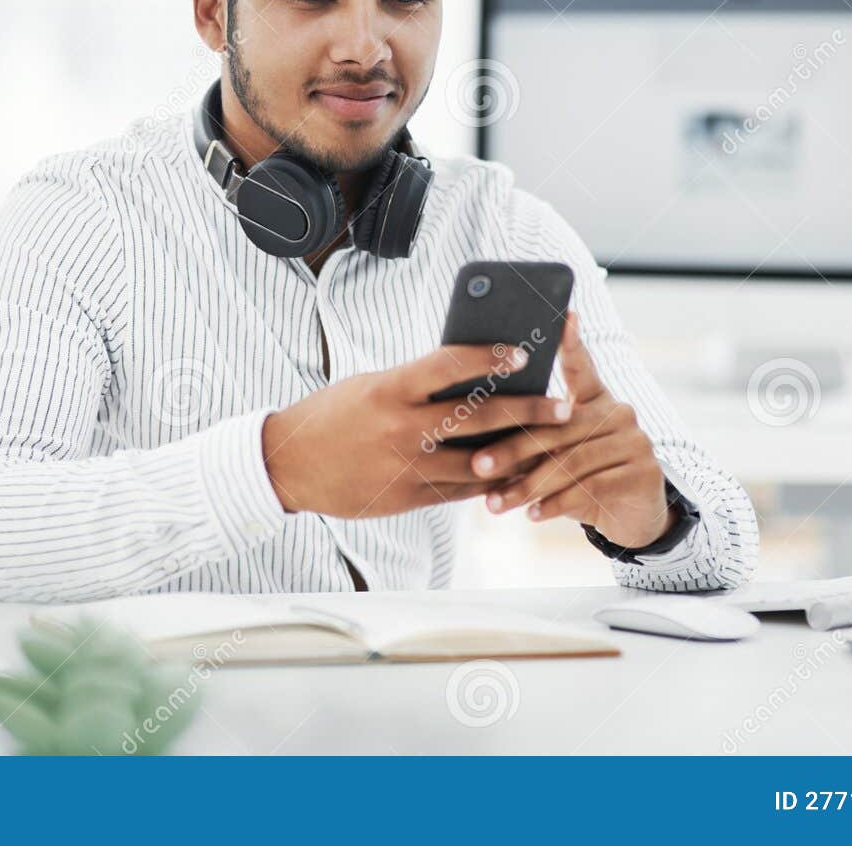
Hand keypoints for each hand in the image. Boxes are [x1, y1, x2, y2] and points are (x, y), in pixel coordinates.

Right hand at [262, 343, 575, 518]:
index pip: (449, 364)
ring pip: (478, 463)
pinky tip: (515, 475)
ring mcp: (406, 467)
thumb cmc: (332, 414)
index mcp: (390, 389)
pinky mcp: (406, 498)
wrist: (287, 465)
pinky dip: (489, 482)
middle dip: (527, 412)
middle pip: (478, 417)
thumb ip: (417, 385)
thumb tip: (472, 376)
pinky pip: (459, 491)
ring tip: (552, 446)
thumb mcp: (370, 385)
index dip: (489, 356)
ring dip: (519, 455)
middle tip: (564, 407)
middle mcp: (401, 428)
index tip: (523, 353)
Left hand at [474, 312, 675, 548]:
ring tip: (494, 503)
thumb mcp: (560, 452)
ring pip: (569, 462)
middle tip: (477, 464)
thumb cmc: (584, 476)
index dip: (570, 340)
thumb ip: (535, 436)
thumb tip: (478, 435)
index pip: (580, 364)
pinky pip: (589, 488)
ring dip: (526, 486)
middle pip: (557, 426)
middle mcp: (619, 412)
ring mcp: (635, 441)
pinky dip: (554, 504)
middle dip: (512, 449)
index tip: (562, 313)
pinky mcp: (642, 473)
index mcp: (596, 398)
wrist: (634, 516)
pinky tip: (531, 515)